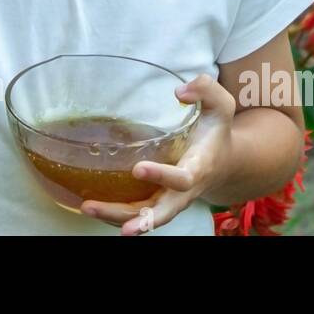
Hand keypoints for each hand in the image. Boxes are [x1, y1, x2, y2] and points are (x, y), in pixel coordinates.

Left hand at [80, 74, 237, 235]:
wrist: (224, 162)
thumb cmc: (215, 131)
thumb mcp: (221, 105)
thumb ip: (206, 90)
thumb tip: (179, 92)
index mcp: (199, 167)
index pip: (183, 179)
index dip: (162, 176)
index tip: (138, 168)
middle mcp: (184, 190)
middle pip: (163, 212)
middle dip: (140, 219)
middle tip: (119, 224)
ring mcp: (170, 199)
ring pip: (145, 217)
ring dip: (117, 217)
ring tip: (89, 209)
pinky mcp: (157, 201)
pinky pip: (137, 212)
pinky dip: (115, 213)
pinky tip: (92, 207)